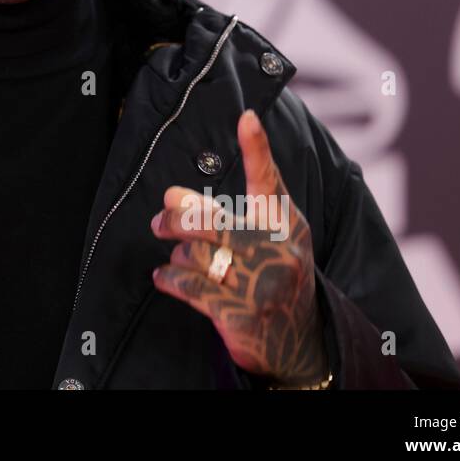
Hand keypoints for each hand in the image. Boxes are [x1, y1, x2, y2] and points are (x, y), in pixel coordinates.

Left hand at [150, 108, 327, 385]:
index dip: (257, 148)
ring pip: (193, 252)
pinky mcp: (237, 313)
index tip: (246, 117)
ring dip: (177, 254)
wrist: (298, 342)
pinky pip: (186, 284)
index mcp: (287, 226)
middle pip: (209, 219)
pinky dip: (168, 277)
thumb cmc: (274, 275)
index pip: (269, 181)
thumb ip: (226, 212)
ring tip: (180, 258)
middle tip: (161, 220)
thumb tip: (171, 194)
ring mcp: (259, 283)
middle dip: (175, 217)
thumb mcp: (269, 239)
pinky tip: (164, 276)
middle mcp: (277, 250)